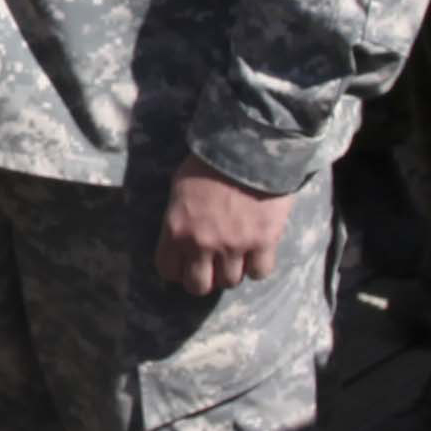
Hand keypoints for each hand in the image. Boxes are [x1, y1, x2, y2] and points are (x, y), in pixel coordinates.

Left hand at [155, 163, 296, 295]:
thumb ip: (178, 216)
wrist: (248, 145)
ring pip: (231, 281)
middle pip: (199, 286)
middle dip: (204, 279)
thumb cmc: (210, 160)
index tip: (186, 266)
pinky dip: (258, 266)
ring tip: (237, 254)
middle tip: (212, 267)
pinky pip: (259, 272)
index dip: (178, 271)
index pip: (168, 270)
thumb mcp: (180, 186)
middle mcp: (202, 243)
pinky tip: (257, 252)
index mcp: (176, 229)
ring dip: (233, 270)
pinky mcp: (263, 242)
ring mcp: (234, 245)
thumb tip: (180, 235)